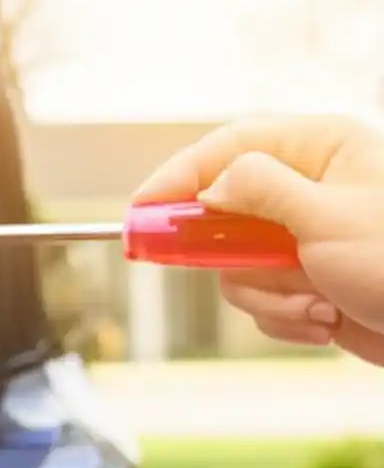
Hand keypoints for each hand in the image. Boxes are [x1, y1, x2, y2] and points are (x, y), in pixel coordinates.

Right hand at [134, 115, 383, 364]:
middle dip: (236, 257)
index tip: (141, 212)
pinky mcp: (308, 281)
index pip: (226, 148)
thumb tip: (208, 187)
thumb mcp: (327, 218)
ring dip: (269, 296)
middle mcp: (308, 188)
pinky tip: (327, 319)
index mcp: (320, 149)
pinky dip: (285, 317)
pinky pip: (261, 298)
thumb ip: (256, 190)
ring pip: (236, 266)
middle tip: (237, 271)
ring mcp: (306, 238)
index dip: (177, 178)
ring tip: (318, 305)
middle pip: (221, 213)